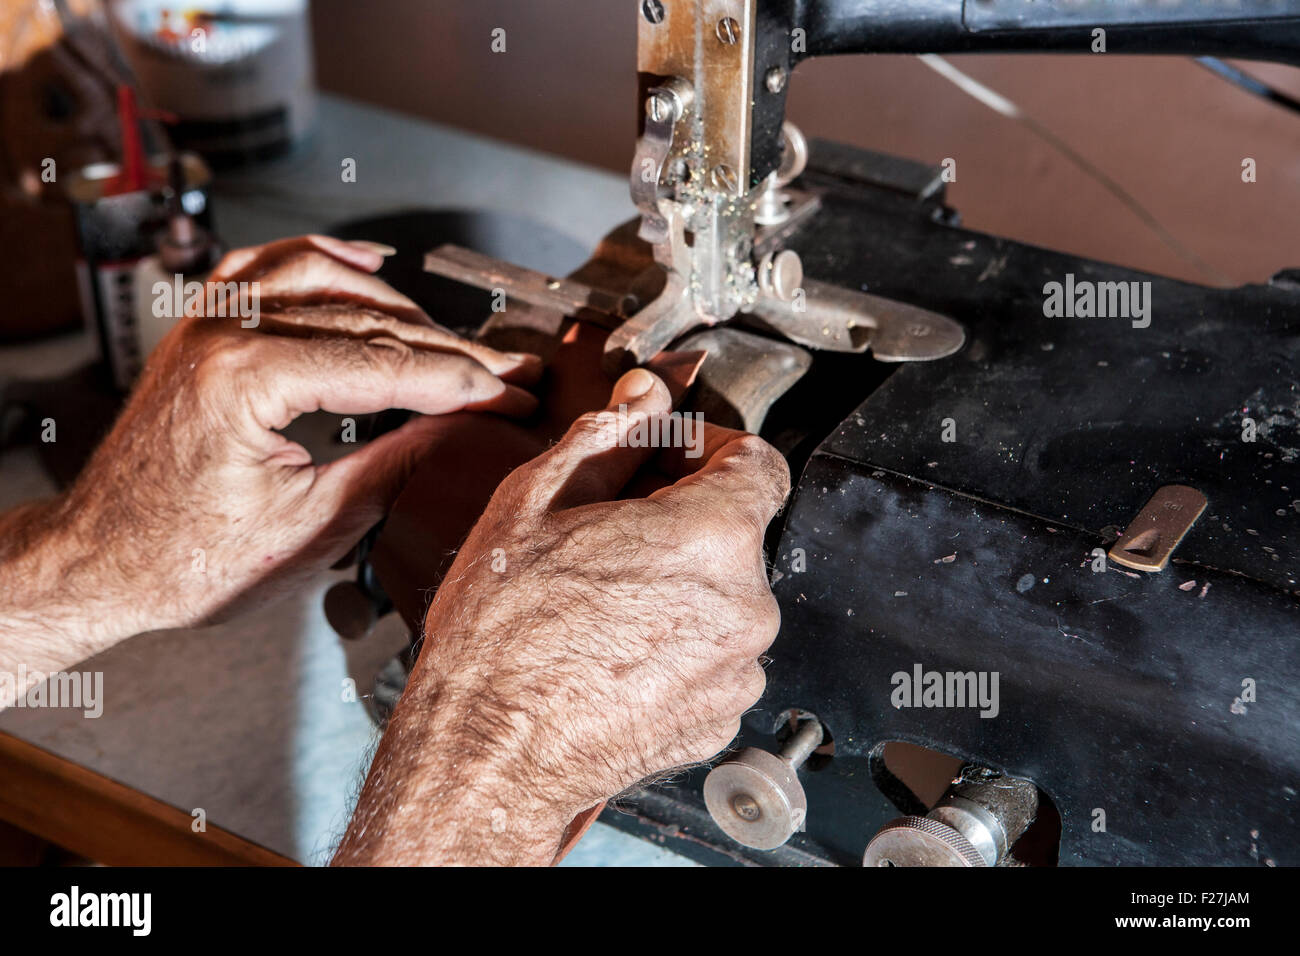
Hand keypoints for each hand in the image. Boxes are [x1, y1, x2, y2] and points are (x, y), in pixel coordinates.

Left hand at [0, 235, 539, 672]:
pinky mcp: (201, 327)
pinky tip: (369, 263)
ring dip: (402, 308)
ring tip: (458, 341)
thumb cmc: (184, 559)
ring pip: (328, 279)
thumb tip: (461, 429)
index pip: (387, 366)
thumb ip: (393, 465)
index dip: (463, 384)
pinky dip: (325, 260)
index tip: (514, 395)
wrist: (100, 563)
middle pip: (369, 322)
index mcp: (247, 379)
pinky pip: (268, 265)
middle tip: (511, 370)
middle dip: (451, 351)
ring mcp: (208, 321)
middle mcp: (225, 331)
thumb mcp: (310, 526)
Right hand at [335, 368, 789, 864]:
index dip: (712, 449)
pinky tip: (615, 650)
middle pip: (736, 534)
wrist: (487, 751)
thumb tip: (644, 398)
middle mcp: (745, 603)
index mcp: (710, 535)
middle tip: (609, 533)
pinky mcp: (722, 717)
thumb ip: (606, 436)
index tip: (672, 459)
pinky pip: (715, 658)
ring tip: (602, 604)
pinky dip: (679, 645)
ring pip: (724, 598)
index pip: (759, 462)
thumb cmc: (501, 636)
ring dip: (680, 587)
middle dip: (682, 521)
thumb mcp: (534, 502)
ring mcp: (739, 669)